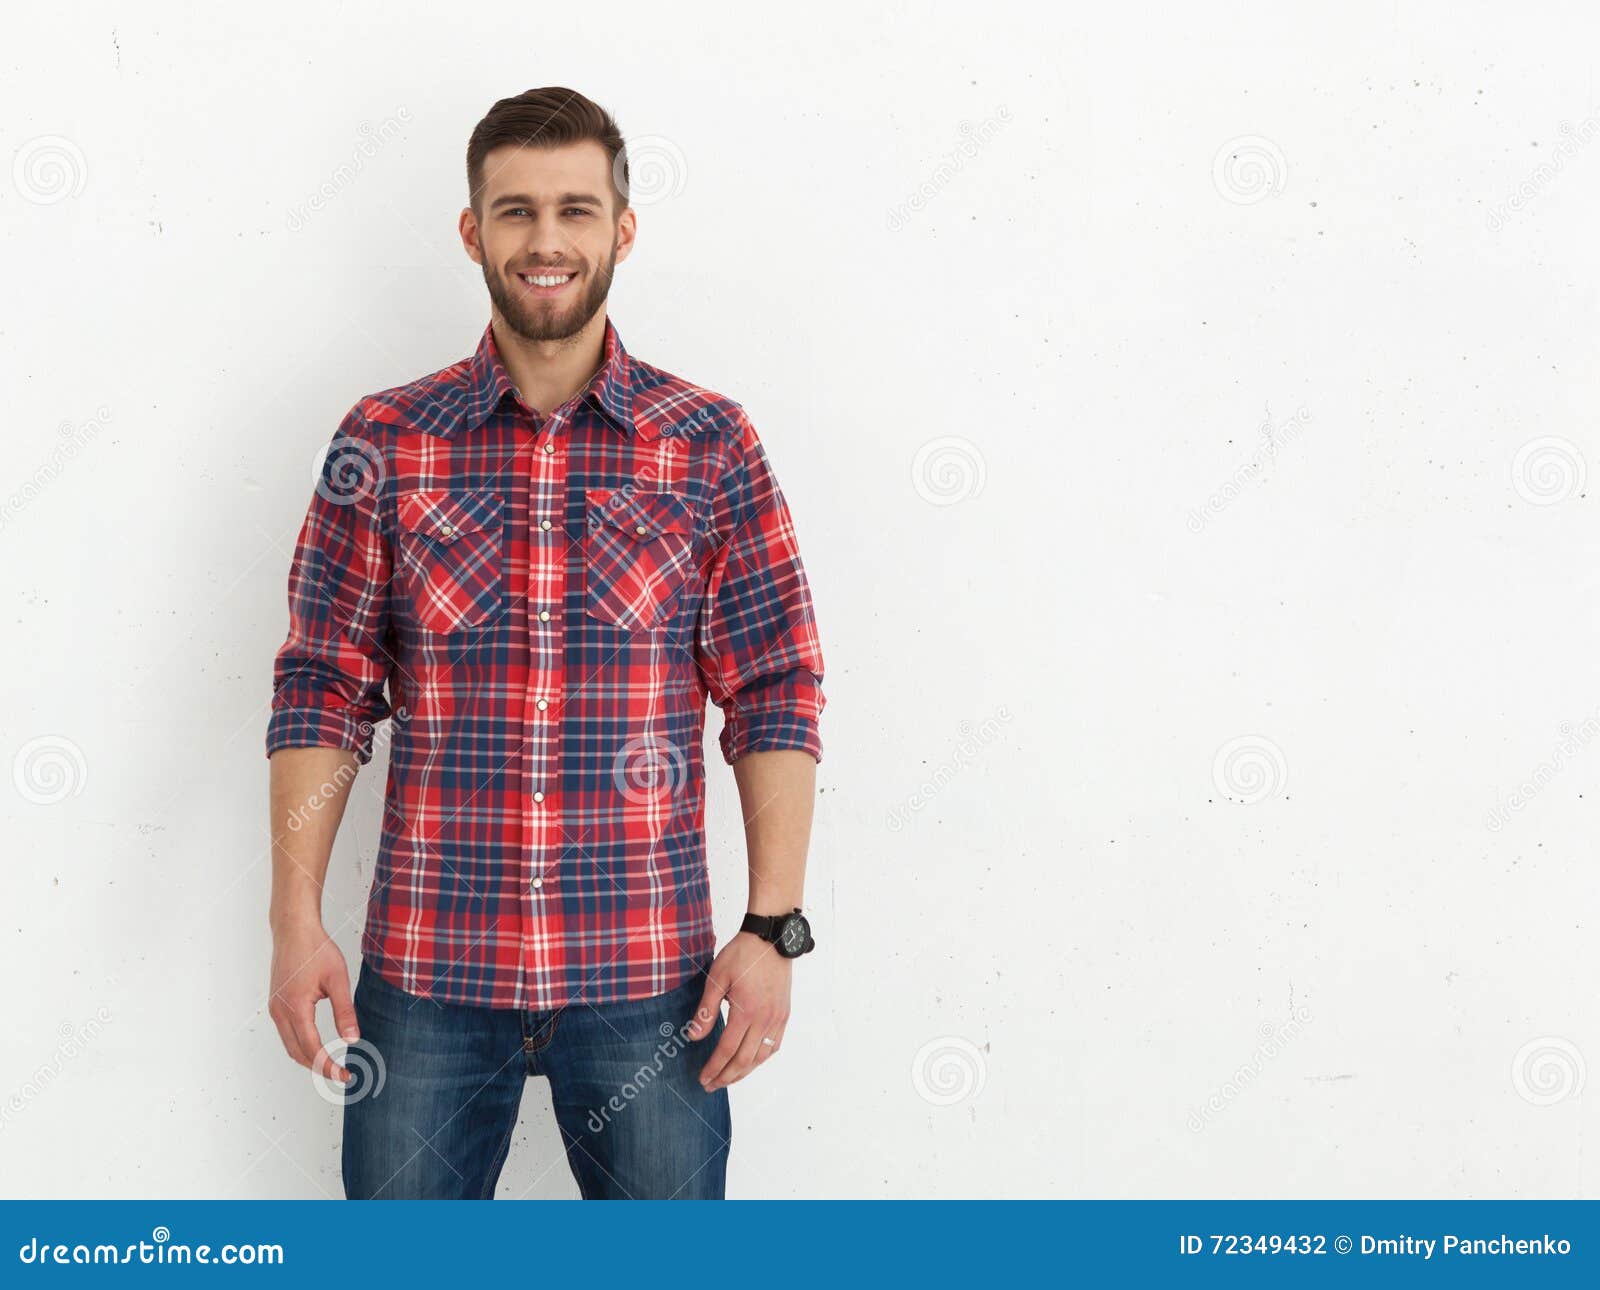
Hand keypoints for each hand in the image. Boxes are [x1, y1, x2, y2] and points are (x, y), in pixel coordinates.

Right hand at [267, 919, 357, 1082]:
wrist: (294, 929)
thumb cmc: (316, 949)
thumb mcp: (338, 979)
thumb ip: (344, 1011)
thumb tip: (352, 1040)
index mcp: (296, 1008)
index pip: (312, 1049)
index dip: (329, 1066)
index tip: (346, 1076)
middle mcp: (280, 1012)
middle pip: (297, 1053)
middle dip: (319, 1068)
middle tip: (342, 1075)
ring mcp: (275, 1009)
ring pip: (290, 1045)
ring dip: (309, 1059)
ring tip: (332, 1065)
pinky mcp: (276, 1004)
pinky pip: (287, 1033)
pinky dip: (301, 1045)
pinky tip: (317, 1047)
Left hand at [687, 932, 790, 1091]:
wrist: (770, 939)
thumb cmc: (742, 955)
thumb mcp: (716, 978)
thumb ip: (706, 1011)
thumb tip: (693, 1037)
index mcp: (746, 1012)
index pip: (727, 1050)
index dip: (714, 1068)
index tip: (703, 1078)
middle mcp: (765, 1019)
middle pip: (745, 1060)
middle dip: (726, 1076)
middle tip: (711, 1085)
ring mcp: (777, 1018)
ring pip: (761, 1057)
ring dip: (744, 1072)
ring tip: (728, 1078)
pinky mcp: (784, 1014)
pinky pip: (774, 1045)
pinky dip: (761, 1059)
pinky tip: (751, 1062)